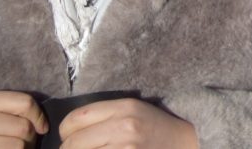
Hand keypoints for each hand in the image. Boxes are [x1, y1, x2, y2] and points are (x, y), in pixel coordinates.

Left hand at [57, 97, 197, 148]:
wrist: (186, 141)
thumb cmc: (156, 127)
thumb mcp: (134, 111)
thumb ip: (104, 115)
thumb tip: (69, 131)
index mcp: (124, 107)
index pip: (75, 119)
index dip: (65, 131)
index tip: (68, 138)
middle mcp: (124, 127)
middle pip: (73, 143)